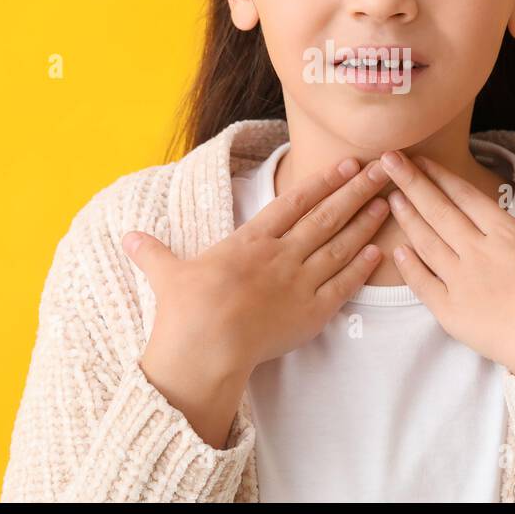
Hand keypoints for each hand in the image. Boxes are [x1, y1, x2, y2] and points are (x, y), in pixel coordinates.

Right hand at [122, 155, 391, 381]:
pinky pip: (343, 285)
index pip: (293, 202)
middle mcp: (280, 256)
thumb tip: (127, 238)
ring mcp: (298, 283)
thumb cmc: (184, 312)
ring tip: (388, 202)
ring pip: (340, 246)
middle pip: (326, 217)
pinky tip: (379, 251)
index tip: (346, 163)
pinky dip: (362, 267)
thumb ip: (152, 253)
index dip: (322, 181)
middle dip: (356, 191)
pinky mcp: (310, 314)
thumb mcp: (166, 275)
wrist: (203, 350)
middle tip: (383, 169)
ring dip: (366, 222)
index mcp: (249, 241)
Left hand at [378, 149, 514, 376]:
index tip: (421, 161)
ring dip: (407, 217)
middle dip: (411, 182)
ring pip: (426, 241)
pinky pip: (422, 283)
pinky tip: (396, 251)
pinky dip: (408, 266)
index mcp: (508, 234)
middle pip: (438, 209)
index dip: (441, 176)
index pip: (466, 196)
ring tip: (390, 198)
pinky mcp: (451, 311)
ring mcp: (462, 279)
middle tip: (389, 161)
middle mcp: (479, 250)